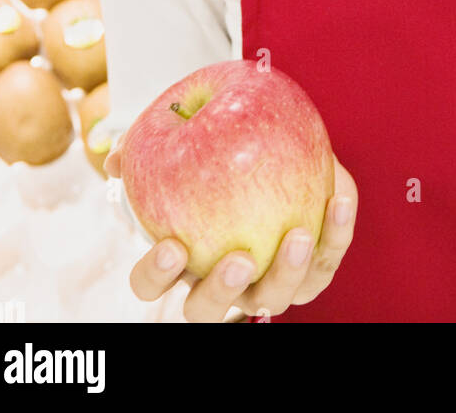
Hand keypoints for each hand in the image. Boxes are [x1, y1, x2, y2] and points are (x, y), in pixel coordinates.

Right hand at [106, 135, 357, 322]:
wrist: (280, 151)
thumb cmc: (219, 154)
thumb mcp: (185, 145)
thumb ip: (149, 146)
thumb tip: (116, 156)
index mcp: (183, 260)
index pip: (151, 284)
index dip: (156, 275)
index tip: (173, 245)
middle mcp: (224, 282)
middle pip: (209, 310)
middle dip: (222, 291)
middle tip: (240, 260)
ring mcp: (269, 283)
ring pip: (274, 299)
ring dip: (287, 272)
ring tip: (297, 235)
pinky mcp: (313, 268)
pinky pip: (327, 257)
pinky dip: (336, 230)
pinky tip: (339, 196)